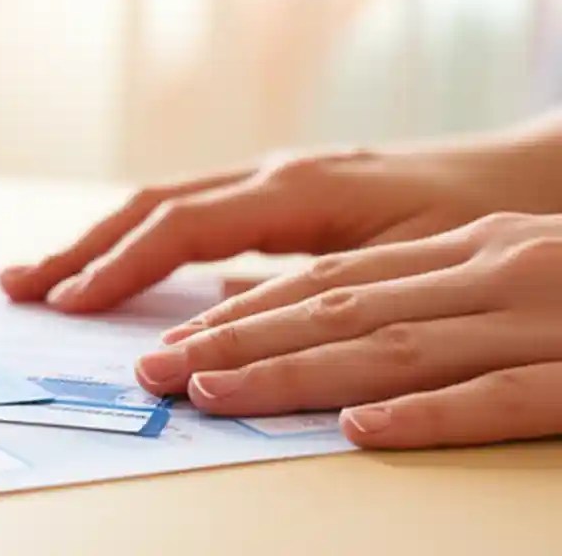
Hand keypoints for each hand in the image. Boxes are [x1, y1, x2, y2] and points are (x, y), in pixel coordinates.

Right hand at [0, 136, 561, 312]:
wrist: (537, 175)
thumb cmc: (483, 220)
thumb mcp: (404, 264)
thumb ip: (311, 287)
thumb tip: (215, 318)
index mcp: (298, 186)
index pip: (179, 224)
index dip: (117, 264)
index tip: (67, 303)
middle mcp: (276, 172)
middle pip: (152, 204)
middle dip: (82, 247)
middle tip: (17, 284)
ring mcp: (278, 179)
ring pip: (167, 204)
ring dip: (103, 241)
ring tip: (47, 277)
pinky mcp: (287, 195)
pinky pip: (197, 215)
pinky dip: (146, 243)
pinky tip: (128, 270)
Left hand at [136, 213, 561, 448]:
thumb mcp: (511, 267)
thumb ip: (420, 288)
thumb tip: (324, 320)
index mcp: (471, 249)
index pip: (332, 280)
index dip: (245, 313)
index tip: (174, 345)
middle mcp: (493, 271)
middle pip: (339, 309)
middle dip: (237, 344)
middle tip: (156, 376)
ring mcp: (546, 320)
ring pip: (396, 347)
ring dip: (295, 374)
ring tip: (213, 397)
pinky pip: (507, 398)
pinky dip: (431, 414)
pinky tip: (366, 430)